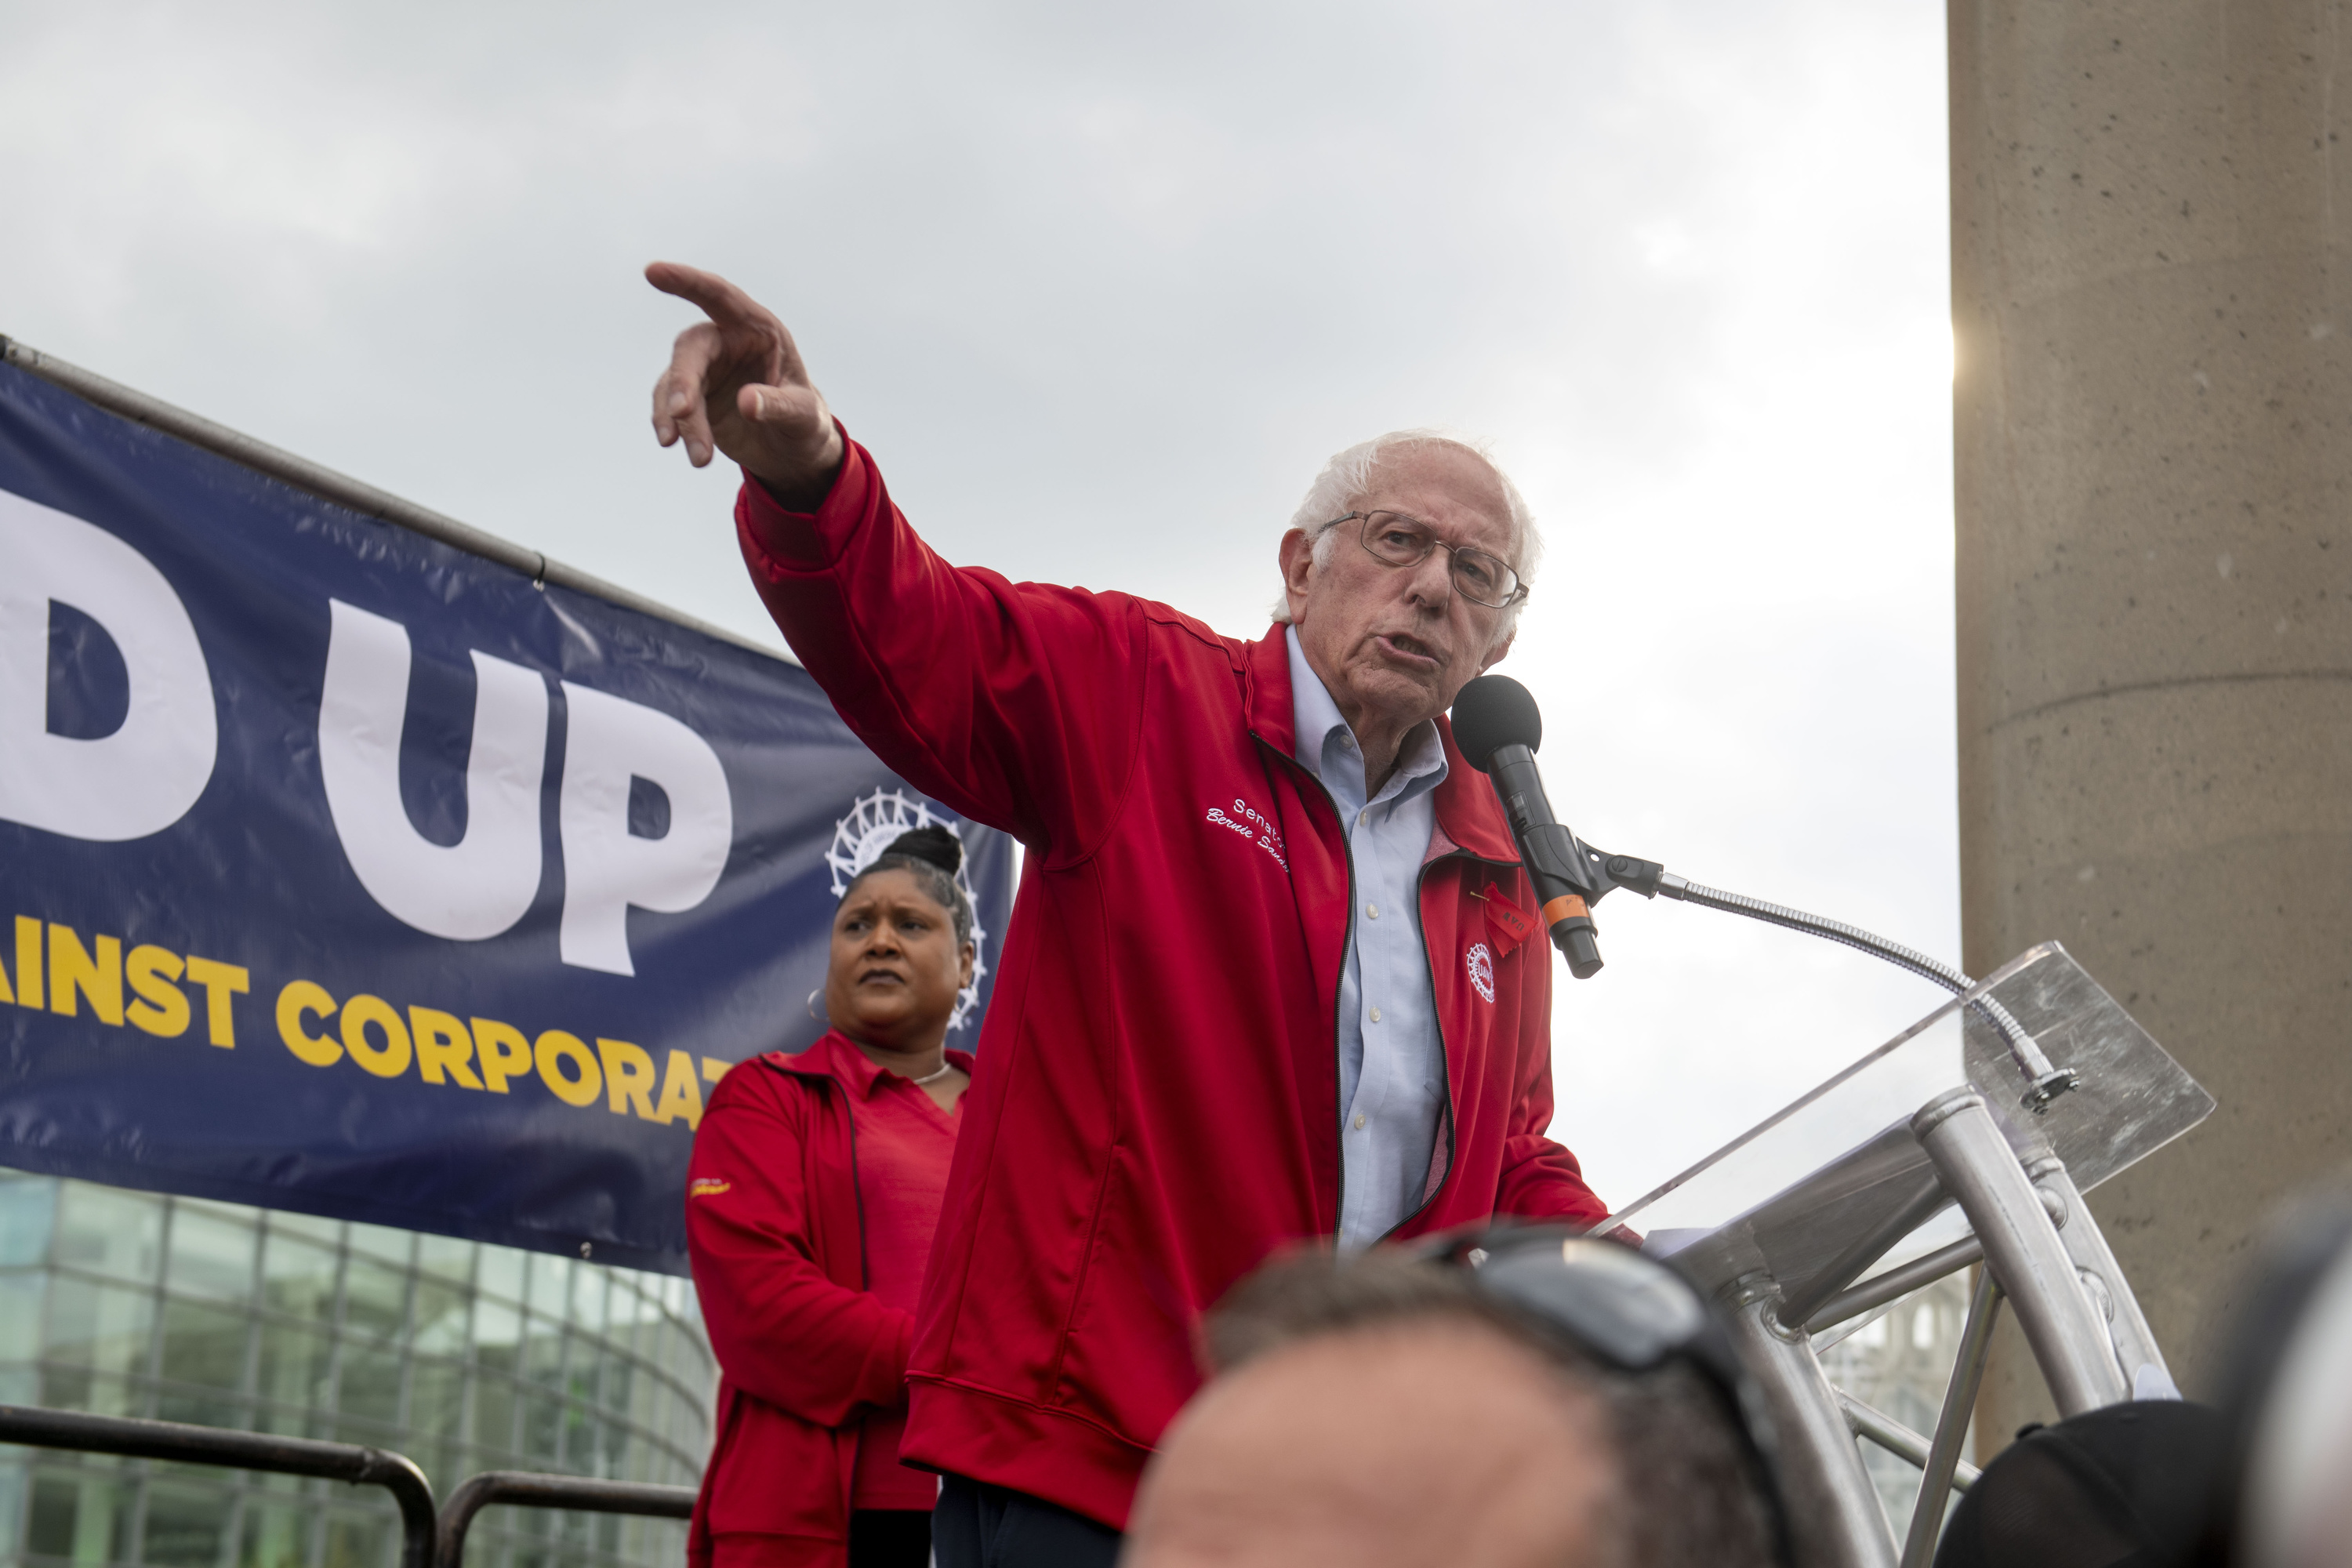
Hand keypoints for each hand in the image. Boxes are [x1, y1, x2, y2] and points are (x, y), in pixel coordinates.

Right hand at [646, 262, 845, 507]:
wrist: (794, 451)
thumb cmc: (807, 422)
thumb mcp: (804, 415)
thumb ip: (778, 405)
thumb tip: (747, 403)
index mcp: (759, 329)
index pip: (720, 296)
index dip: (687, 282)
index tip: (653, 271)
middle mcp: (727, 341)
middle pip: (692, 349)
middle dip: (683, 380)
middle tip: (682, 412)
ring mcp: (706, 369)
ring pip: (677, 383)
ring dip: (680, 418)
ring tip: (700, 457)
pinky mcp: (692, 397)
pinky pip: (669, 405)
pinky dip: (671, 424)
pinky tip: (674, 444)